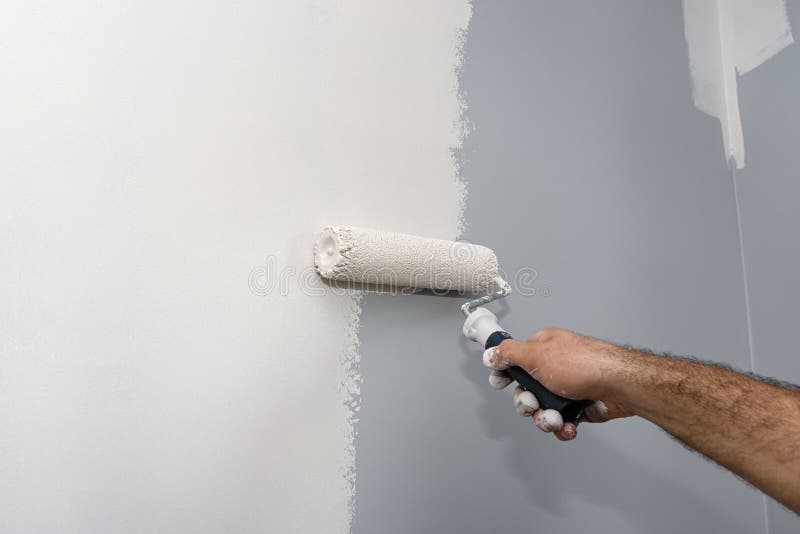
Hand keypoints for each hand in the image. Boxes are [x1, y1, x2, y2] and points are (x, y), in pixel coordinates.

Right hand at [482, 328, 632, 440]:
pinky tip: (568, 427)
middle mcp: (555, 366)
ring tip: (557, 419)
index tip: (500, 383)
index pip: (514, 360)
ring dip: (546, 420)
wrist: (621, 385)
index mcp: (543, 348)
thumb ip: (509, 354)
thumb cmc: (586, 364)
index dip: (504, 374)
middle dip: (527, 404)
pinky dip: (563, 428)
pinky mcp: (580, 406)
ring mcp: (568, 387)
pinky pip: (562, 421)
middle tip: (534, 404)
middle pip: (525, 391)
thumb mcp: (537, 355)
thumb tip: (490, 353)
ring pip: (543, 410)